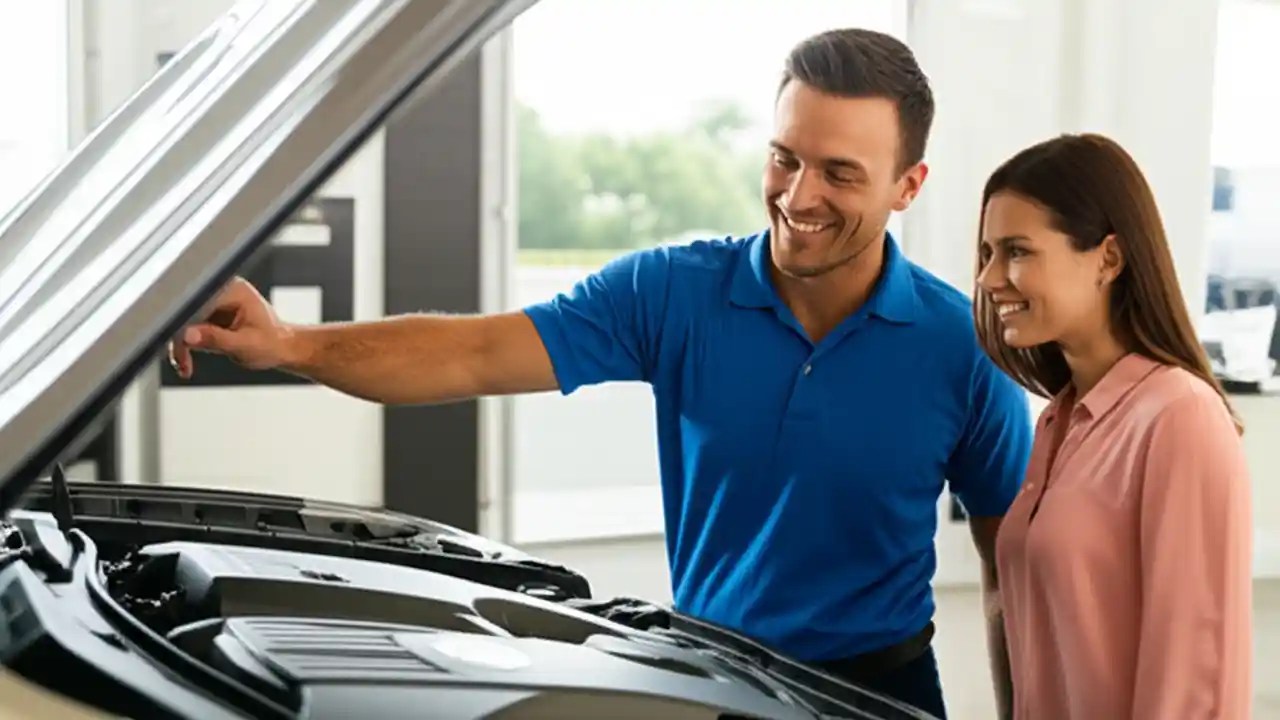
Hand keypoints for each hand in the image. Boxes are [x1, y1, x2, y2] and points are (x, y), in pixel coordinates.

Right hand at [168, 277, 295, 378]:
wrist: (280, 349)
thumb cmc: (272, 343)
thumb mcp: (245, 344)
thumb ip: (216, 339)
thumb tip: (189, 335)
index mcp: (234, 289)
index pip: (198, 301)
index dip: (183, 321)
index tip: (178, 341)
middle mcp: (222, 291)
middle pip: (187, 311)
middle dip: (181, 339)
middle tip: (182, 361)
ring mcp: (215, 302)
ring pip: (184, 321)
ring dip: (182, 345)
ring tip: (185, 365)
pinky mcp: (209, 315)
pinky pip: (189, 328)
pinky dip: (187, 345)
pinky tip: (187, 361)